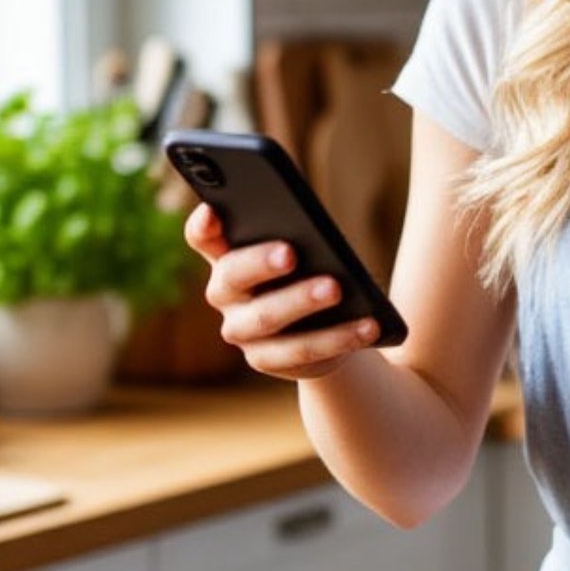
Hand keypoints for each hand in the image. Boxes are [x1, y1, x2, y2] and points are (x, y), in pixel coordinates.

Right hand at [184, 203, 379, 382]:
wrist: (325, 328)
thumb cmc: (312, 271)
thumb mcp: (306, 249)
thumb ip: (300, 235)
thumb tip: (316, 232)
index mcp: (227, 255)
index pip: (202, 237)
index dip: (204, 226)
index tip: (213, 211)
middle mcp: (224, 293)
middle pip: (232, 276)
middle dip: (260, 263)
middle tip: (290, 252)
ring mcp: (241, 330)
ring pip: (267, 317)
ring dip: (302, 301)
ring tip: (336, 288)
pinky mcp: (265, 359)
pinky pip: (302, 349)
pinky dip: (338, 337)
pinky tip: (367, 325)